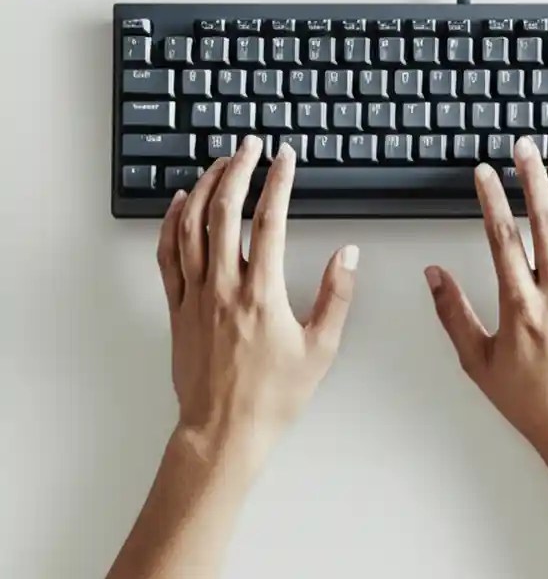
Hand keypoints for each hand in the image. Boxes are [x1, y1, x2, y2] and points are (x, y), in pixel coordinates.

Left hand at [155, 135, 358, 464]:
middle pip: (225, 212)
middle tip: (250, 146)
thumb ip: (337, 296)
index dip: (278, 182)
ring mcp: (195, 296)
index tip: (285, 158)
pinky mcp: (177, 308)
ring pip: (192, 226)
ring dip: (206, 187)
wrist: (223, 431)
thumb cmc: (272, 397)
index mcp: (262, 294)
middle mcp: (224, 287)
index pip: (269, 221)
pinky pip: (167, 254)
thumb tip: (348, 255)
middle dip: (239, 170)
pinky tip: (180, 204)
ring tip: (220, 163)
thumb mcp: (322, 349)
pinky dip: (171, 222)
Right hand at [426, 138, 547, 467]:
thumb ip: (453, 314)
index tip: (484, 174)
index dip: (491, 199)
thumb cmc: (535, 404)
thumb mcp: (479, 364)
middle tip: (524, 149)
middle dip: (531, 177)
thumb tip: (434, 275)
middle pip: (545, 221)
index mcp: (520, 307)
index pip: (502, 237)